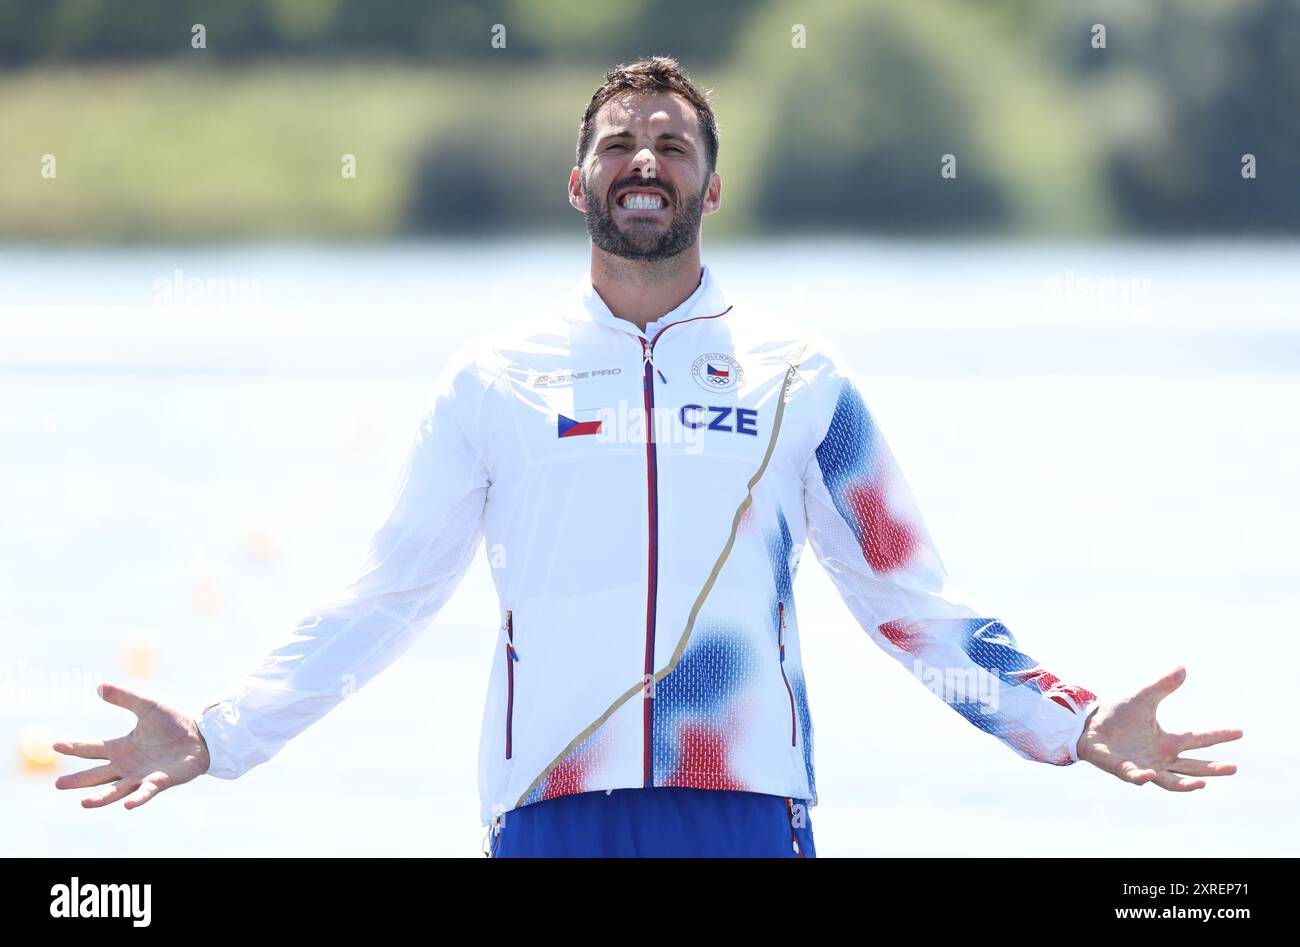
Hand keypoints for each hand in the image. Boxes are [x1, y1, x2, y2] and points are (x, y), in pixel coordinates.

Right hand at [52, 682, 211, 809]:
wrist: (201, 736)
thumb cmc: (173, 724)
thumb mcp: (147, 706)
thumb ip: (125, 697)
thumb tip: (99, 685)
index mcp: (121, 748)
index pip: (92, 749)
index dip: (75, 747)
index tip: (55, 745)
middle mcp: (127, 765)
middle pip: (97, 775)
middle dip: (78, 780)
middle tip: (58, 784)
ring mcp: (141, 775)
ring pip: (116, 790)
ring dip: (101, 797)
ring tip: (84, 802)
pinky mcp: (159, 781)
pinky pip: (146, 792)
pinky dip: (137, 798)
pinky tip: (128, 804)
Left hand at [1076, 666, 1241, 790]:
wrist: (1088, 725)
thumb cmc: (1117, 715)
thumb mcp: (1143, 698)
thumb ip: (1162, 686)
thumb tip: (1183, 667)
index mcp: (1168, 741)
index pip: (1198, 739)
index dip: (1219, 736)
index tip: (1240, 731)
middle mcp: (1161, 757)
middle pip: (1192, 767)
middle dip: (1212, 769)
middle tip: (1234, 768)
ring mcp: (1144, 766)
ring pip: (1171, 781)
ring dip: (1185, 784)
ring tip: (1203, 784)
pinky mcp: (1124, 770)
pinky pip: (1135, 776)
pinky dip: (1142, 777)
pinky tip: (1150, 774)